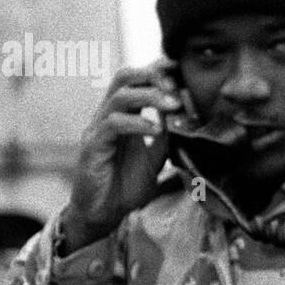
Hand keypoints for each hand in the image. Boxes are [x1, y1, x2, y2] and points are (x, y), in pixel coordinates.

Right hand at [60, 60, 181, 253]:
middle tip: (178, 88)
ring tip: (173, 105)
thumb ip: (169, 137)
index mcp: (123, 114)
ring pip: (120, 96)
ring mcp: (97, 129)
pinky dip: (138, 123)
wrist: (103, 214)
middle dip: (153, 76)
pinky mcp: (93, 146)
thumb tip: (191, 120)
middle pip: (124, 77)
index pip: (137, 79)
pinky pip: (113, 124)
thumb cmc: (125, 185)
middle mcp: (107, 115)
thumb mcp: (157, 157)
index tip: (182, 71)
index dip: (158, 70)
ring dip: (150, 96)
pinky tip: (157, 130)